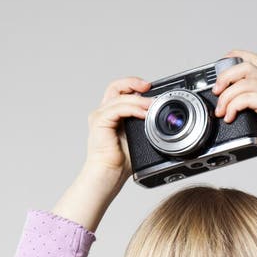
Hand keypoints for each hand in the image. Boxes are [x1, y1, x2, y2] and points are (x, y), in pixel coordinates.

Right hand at [83, 76, 154, 190]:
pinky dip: (133, 109)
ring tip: (153, 105)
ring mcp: (99, 116)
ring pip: (120, 98)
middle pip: (116, 87)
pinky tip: (144, 114)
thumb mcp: (136, 137)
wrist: (109, 173)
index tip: (149, 88)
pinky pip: (118, 109)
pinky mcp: (100, 122)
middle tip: (151, 88)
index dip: (133, 84)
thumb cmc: (120, 161)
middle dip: (134, 83)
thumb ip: (142, 123)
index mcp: (110, 114)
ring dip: (139, 99)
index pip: (119, 91)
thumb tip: (157, 114)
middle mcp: (103, 112)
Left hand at [212, 49, 256, 159]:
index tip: (221, 63)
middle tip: (216, 92)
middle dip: (224, 77)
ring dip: (226, 98)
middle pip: (243, 66)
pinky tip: (230, 117)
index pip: (251, 59)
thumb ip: (245, 104)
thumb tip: (222, 105)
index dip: (235, 56)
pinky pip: (244, 97)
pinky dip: (233, 107)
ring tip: (221, 112)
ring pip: (241, 84)